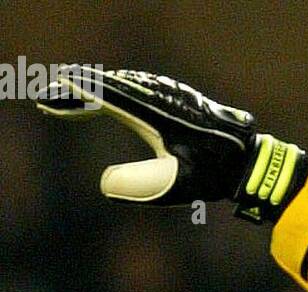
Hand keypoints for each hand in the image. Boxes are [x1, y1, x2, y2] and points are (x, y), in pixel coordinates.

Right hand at [35, 65, 305, 222]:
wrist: (252, 163)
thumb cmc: (216, 178)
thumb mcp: (176, 186)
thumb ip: (139, 187)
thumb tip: (105, 186)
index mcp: (154, 112)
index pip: (104, 95)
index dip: (74, 96)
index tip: (50, 100)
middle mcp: (161, 95)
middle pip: (110, 84)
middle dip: (78, 92)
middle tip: (52, 101)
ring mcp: (173, 93)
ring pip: (125, 83)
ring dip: (98, 89)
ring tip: (73, 100)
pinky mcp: (181, 96)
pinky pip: (141, 86)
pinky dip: (119, 89)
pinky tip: (109, 96)